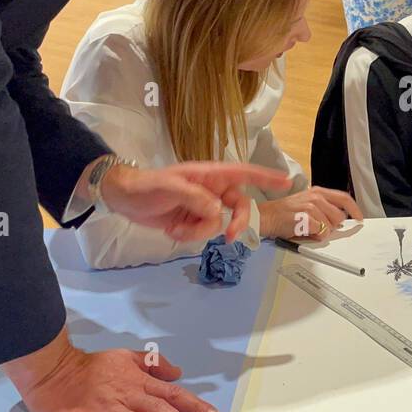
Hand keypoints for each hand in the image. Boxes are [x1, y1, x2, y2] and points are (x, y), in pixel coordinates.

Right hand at [4, 327, 219, 411]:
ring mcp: (106, 409)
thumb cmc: (90, 366)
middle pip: (159, 410)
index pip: (171, 394)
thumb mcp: (125, 356)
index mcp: (137, 382)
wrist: (53, 369)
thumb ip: (153, 363)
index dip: (193, 405)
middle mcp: (126, 396)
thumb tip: (177, 371)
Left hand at [100, 161, 291, 243]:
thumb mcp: (171, 188)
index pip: (244, 173)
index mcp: (210, 175)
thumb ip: (196, 198)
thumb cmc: (147, 185)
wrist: (124, 199)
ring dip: (198, 232)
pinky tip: (173, 230)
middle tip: (229, 238)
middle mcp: (212, 189)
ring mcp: (203, 206)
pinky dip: (189, 236)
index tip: (288, 183)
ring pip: (219, 223)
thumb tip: (219, 212)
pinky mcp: (194, 220)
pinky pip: (203, 232)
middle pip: (239, 206)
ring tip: (176, 229)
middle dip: (236, 222)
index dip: (267, 178)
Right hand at [258, 186, 362, 239]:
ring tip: (307, 229)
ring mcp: (311, 206)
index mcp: (318, 192)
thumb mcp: (306, 205)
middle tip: (319, 228)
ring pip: (330, 226)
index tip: (359, 218)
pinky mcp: (305, 217)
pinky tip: (303, 231)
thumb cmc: (284, 214)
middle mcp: (316, 196)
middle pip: (339, 216)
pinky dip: (314, 236)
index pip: (344, 198)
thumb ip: (324, 209)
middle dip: (333, 226)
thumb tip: (339, 222)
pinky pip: (320, 232)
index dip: (354, 209)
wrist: (265, 217)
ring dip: (321, 232)